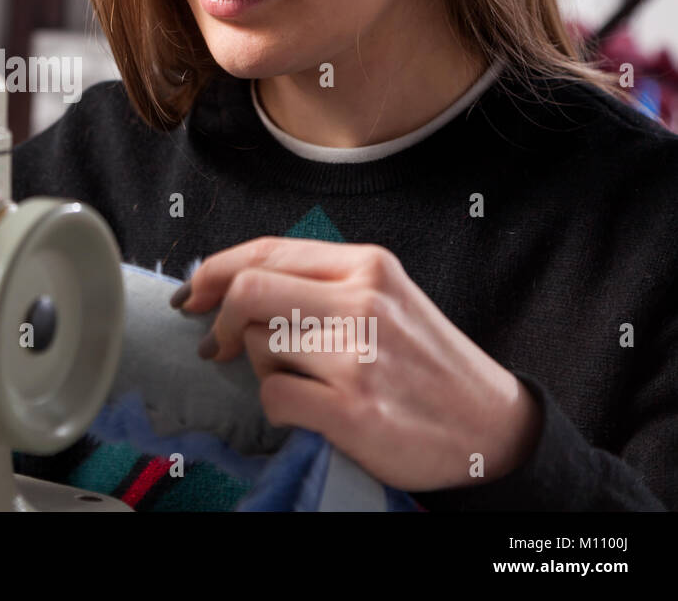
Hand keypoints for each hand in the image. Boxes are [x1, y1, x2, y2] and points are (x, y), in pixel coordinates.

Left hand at [173, 236, 542, 490]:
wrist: (491, 431)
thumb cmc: (426, 365)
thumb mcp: (384, 299)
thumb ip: (318, 283)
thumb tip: (229, 283)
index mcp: (368, 266)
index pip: (267, 251)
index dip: (215, 271)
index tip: (192, 294)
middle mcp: (363, 301)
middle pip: (248, 289)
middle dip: (220, 318)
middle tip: (215, 344)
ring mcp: (358, 355)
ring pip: (256, 344)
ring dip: (260, 368)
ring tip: (298, 380)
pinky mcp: (353, 408)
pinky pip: (273, 397)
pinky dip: (277, 407)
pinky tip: (308, 409)